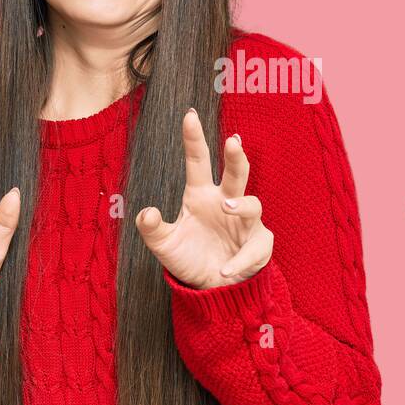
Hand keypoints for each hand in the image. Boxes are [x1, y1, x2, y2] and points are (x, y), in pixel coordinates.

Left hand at [135, 108, 273, 290]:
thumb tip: (146, 212)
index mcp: (200, 195)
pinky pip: (255, 247)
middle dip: (236, 157)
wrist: (211, 288)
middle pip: (236, 174)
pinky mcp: (258, 244)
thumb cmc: (189, 258)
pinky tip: (226, 269)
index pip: (198, 162)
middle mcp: (225, 202)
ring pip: (252, 205)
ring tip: (227, 206)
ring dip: (241, 205)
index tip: (189, 115)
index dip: (194, 139)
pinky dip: (241, 259)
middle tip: (233, 141)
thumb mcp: (164, 245)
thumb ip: (152, 229)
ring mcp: (245, 223)